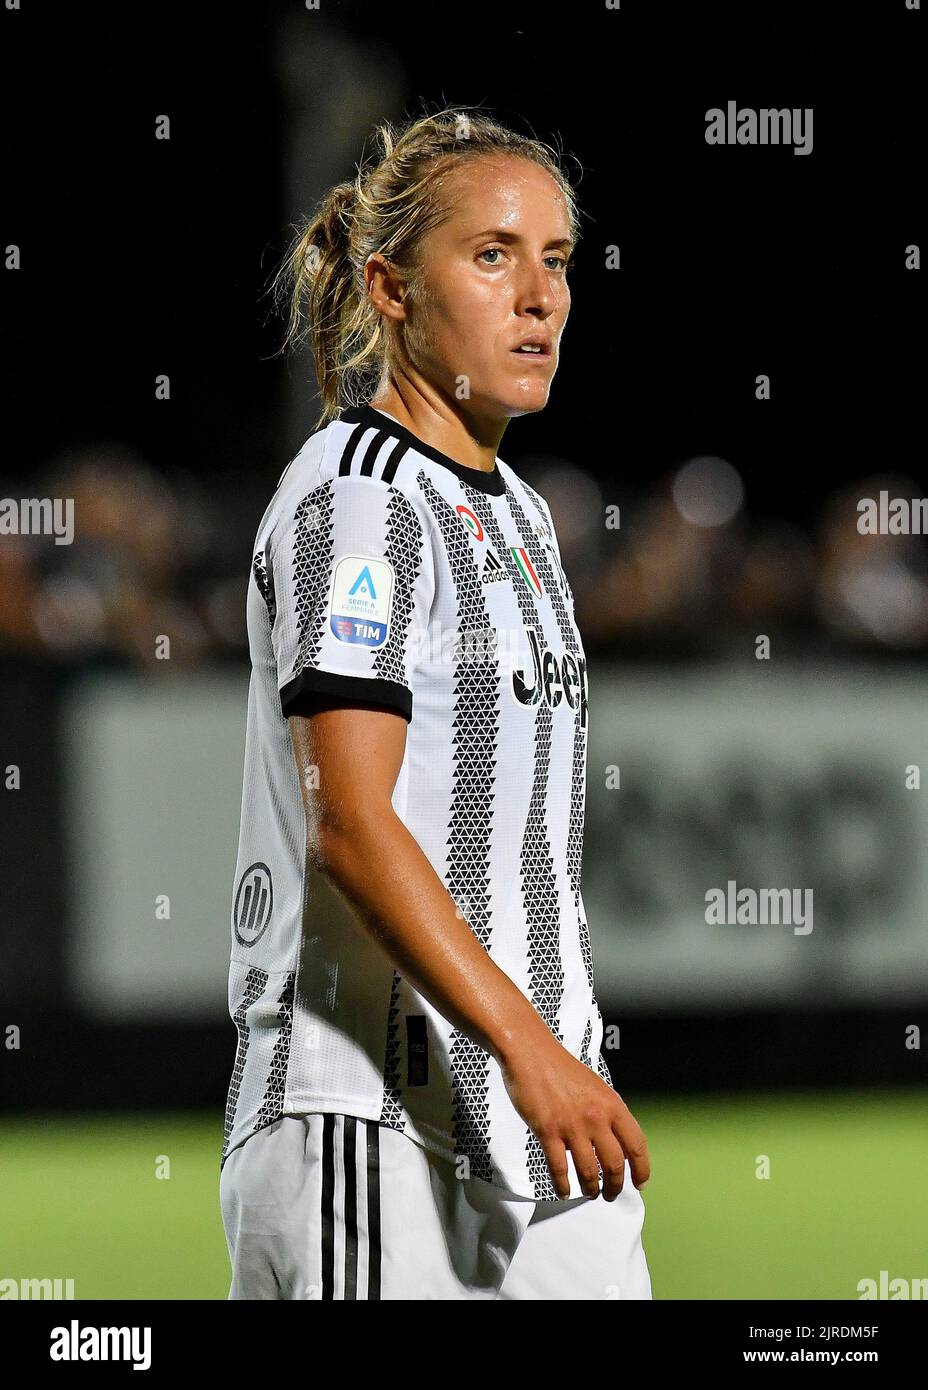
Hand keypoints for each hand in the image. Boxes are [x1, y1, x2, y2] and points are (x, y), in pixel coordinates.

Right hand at [500, 1031, 649, 1199]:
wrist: (531, 1053)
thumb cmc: (560, 1068)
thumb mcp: (596, 1087)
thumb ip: (606, 1113)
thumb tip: (613, 1141)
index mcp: (612, 1105)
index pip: (637, 1145)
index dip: (641, 1169)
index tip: (640, 1183)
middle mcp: (596, 1118)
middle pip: (615, 1164)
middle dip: (616, 1186)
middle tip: (612, 1194)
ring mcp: (572, 1126)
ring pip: (589, 1172)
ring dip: (591, 1189)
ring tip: (590, 1193)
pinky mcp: (548, 1131)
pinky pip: (559, 1168)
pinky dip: (563, 1185)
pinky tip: (564, 1190)